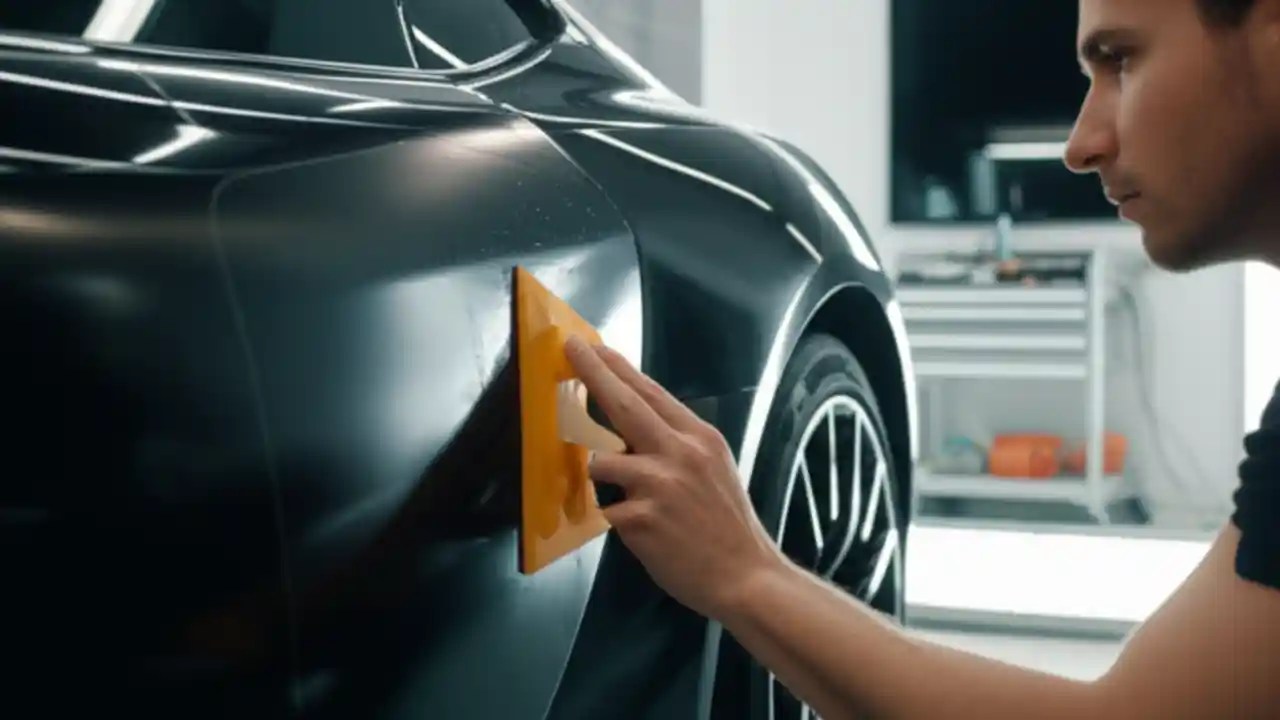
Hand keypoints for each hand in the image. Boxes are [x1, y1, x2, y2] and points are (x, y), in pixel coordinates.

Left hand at [564, 336, 786, 619]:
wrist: (746, 577)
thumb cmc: (728, 524)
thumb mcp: (714, 468)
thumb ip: (678, 445)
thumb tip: (637, 425)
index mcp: (699, 438)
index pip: (651, 393)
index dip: (618, 369)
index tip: (594, 347)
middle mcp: (679, 453)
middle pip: (624, 405)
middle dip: (593, 373)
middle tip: (571, 349)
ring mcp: (658, 485)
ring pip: (600, 462)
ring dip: (599, 475)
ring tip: (628, 496)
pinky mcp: (640, 519)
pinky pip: (606, 509)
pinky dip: (615, 519)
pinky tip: (642, 532)